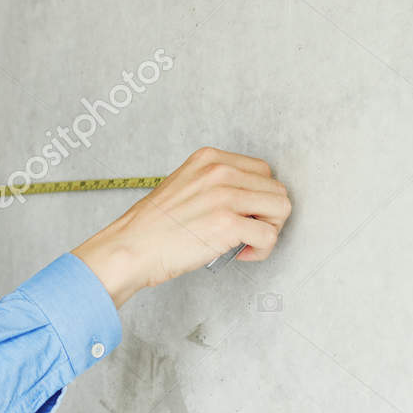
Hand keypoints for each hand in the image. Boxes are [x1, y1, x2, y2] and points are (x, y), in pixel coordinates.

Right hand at [72, 147, 290, 308]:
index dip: (259, 198)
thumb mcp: (184, 185)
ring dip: (269, 231)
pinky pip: (269, 236)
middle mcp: (220, 171)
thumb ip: (215, 184)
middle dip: (268, 215)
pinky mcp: (227, 224)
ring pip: (281, 209)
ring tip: (246, 243)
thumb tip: (249, 200)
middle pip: (277, 189)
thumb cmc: (153, 226)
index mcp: (210, 158)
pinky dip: (261, 250)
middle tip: (248, 233)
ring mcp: (225, 196)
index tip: (244, 216)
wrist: (131, 247)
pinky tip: (241, 254)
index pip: (263, 172)